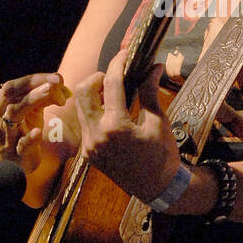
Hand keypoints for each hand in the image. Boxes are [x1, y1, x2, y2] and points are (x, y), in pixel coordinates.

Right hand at [0, 73, 74, 173]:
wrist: (13, 165)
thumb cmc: (22, 132)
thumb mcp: (31, 112)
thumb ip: (43, 97)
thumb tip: (60, 82)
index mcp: (1, 103)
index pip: (16, 85)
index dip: (36, 79)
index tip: (57, 78)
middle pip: (12, 93)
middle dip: (34, 84)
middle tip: (57, 81)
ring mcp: (5, 135)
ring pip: (14, 113)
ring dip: (32, 100)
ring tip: (50, 91)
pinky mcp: (15, 154)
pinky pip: (20, 144)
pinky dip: (29, 138)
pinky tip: (38, 132)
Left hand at [73, 49, 182, 203]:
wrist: (157, 190)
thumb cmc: (163, 156)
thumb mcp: (159, 122)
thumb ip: (150, 92)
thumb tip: (154, 67)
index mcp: (116, 127)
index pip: (113, 83)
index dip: (119, 63)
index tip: (126, 53)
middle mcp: (97, 135)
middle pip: (83, 91)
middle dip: (97, 77)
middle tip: (115, 77)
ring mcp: (89, 146)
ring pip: (79, 107)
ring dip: (93, 94)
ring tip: (114, 93)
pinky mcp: (88, 153)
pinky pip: (84, 124)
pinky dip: (94, 112)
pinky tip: (111, 112)